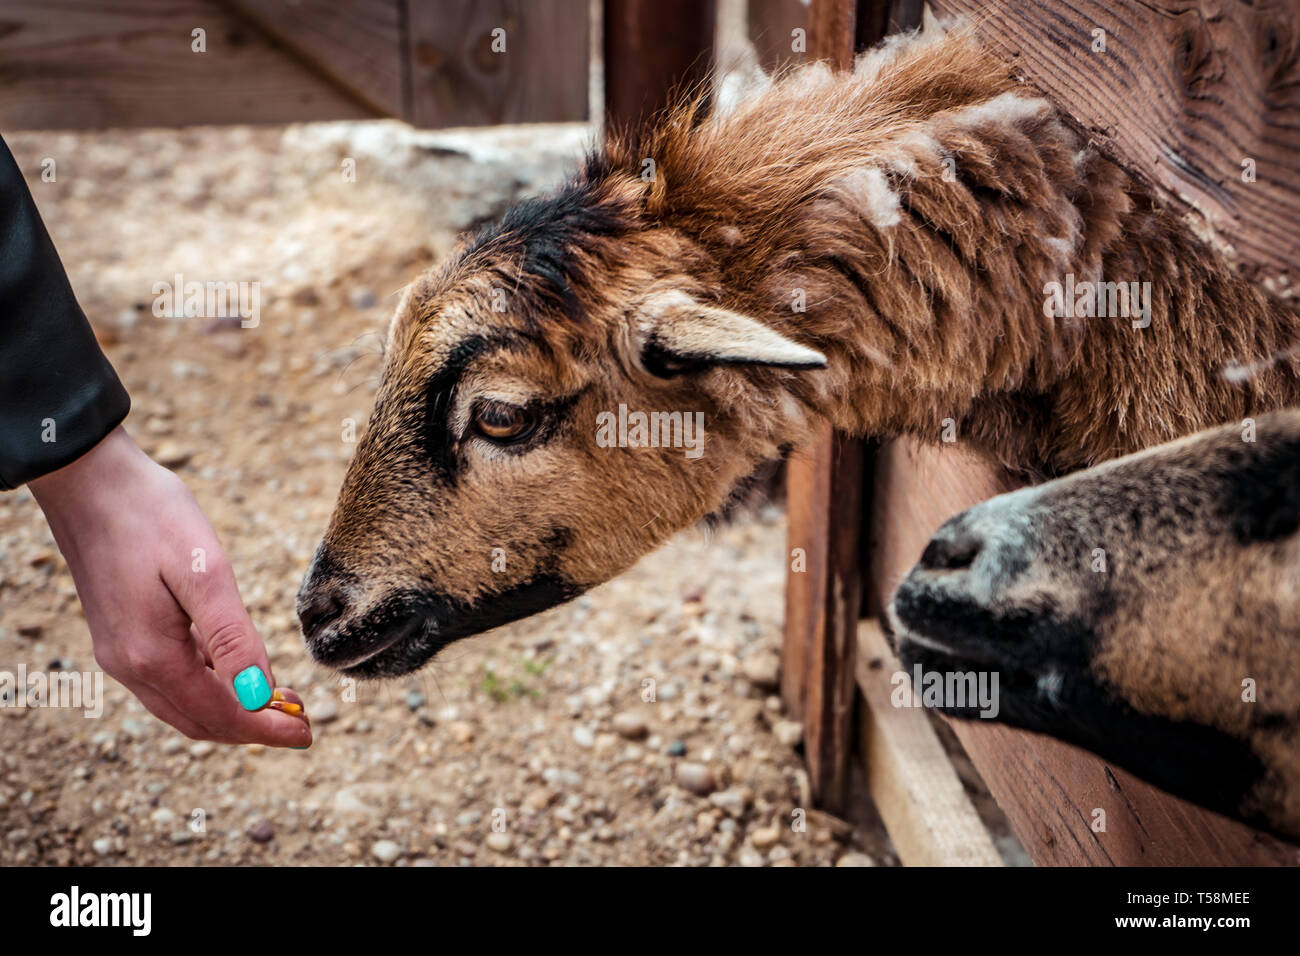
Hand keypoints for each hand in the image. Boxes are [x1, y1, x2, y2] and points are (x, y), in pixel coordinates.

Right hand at [28, 426, 311, 746]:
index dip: (267, 729)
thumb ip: (233, 637)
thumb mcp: (204, 571)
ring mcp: (118, 652)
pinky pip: (167, 682)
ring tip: (277, 701)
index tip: (309, 735)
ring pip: (181, 706)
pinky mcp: (118, 635)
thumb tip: (260, 693)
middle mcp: (129, 666)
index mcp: (153, 656)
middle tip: (301, 723)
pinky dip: (206, 689)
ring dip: (230, 711)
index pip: (221, 715)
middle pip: (200, 721)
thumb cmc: (151, 515)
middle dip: (252, 728)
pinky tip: (234, 671)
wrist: (88, 479)